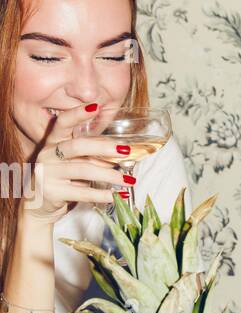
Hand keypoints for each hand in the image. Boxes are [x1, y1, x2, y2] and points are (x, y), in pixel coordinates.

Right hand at [23, 107, 131, 223]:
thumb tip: (121, 153)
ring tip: (130, 180)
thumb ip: (92, 156)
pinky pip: (82, 193)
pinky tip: (116, 196)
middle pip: (77, 146)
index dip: (78, 114)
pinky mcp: (51, 192)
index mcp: (53, 142)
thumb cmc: (61, 179)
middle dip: (103, 147)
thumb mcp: (74, 163)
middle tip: (126, 151)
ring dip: (109, 175)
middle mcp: (48, 154)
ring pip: (83, 170)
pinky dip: (102, 195)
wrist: (38, 206)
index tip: (96, 106)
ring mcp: (47, 173)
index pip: (63, 122)